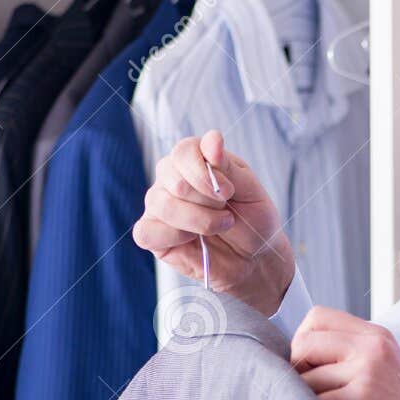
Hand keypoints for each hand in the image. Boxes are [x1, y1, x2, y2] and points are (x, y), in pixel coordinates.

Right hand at [131, 129, 294, 316]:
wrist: (253, 257)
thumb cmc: (252, 219)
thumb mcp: (251, 189)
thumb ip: (228, 165)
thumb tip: (213, 141)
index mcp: (194, 159)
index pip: (184, 150)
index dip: (204, 171)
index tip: (230, 191)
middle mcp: (171, 178)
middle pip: (171, 176)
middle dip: (207, 199)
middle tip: (227, 211)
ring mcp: (158, 205)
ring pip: (162, 204)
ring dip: (198, 220)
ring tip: (220, 226)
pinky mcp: (151, 234)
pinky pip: (146, 231)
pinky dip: (175, 236)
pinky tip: (193, 239)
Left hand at [290, 306, 399, 399]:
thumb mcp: (380, 377)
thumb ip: (346, 359)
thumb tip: (290, 358)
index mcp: (377, 337)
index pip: (317, 316)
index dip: (304, 344)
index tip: (313, 374)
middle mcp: (374, 345)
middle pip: (303, 340)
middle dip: (297, 372)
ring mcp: (369, 369)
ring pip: (303, 377)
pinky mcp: (361, 398)